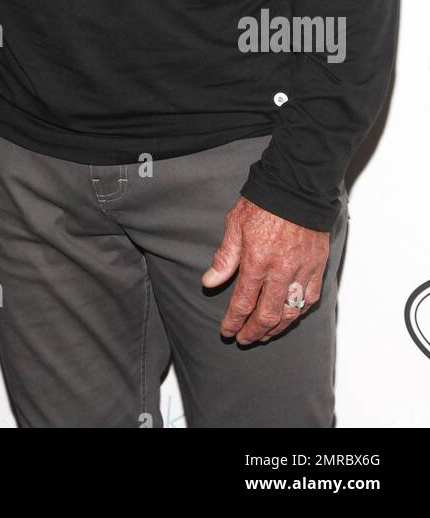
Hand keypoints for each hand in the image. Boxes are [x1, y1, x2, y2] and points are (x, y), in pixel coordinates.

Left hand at [201, 195, 329, 343]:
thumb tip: (209, 282)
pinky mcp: (317, 267)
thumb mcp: (235, 225)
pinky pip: (309, 299)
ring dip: (276, 328)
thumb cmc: (263, 203)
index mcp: (257, 261)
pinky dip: (298, 312)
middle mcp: (280, 271)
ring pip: (290, 312)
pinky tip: (289, 316)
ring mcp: (301, 271)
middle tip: (244, 338)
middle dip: (253, 331)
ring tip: (265, 334)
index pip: (243, 302)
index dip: (233, 321)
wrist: (296, 188)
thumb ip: (224, 257)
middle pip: (267, 315)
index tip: (227, 331)